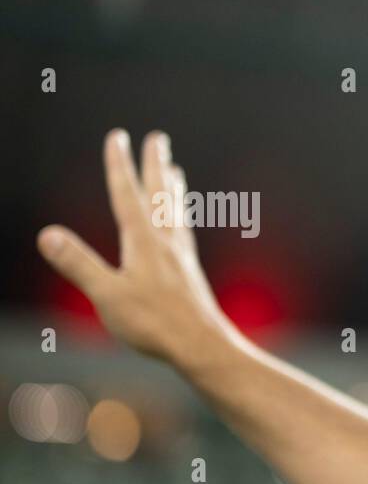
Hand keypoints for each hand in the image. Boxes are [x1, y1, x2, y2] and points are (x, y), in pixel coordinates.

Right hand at [37, 130, 232, 367]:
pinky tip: (180, 226)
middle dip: (155, 165)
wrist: (203, 346)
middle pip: (161, 195)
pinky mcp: (190, 274)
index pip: (127, 195)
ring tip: (175, 170)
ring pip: (176, 212)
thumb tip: (47, 235)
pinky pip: (184, 235)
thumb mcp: (108, 295)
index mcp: (144, 242)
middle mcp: (167, 243)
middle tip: (158, 138)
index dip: (120, 165)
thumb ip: (78, 265)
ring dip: (173, 188)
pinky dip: (181, 219)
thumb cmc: (155, 324)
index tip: (118, 137)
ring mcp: (182, 258)